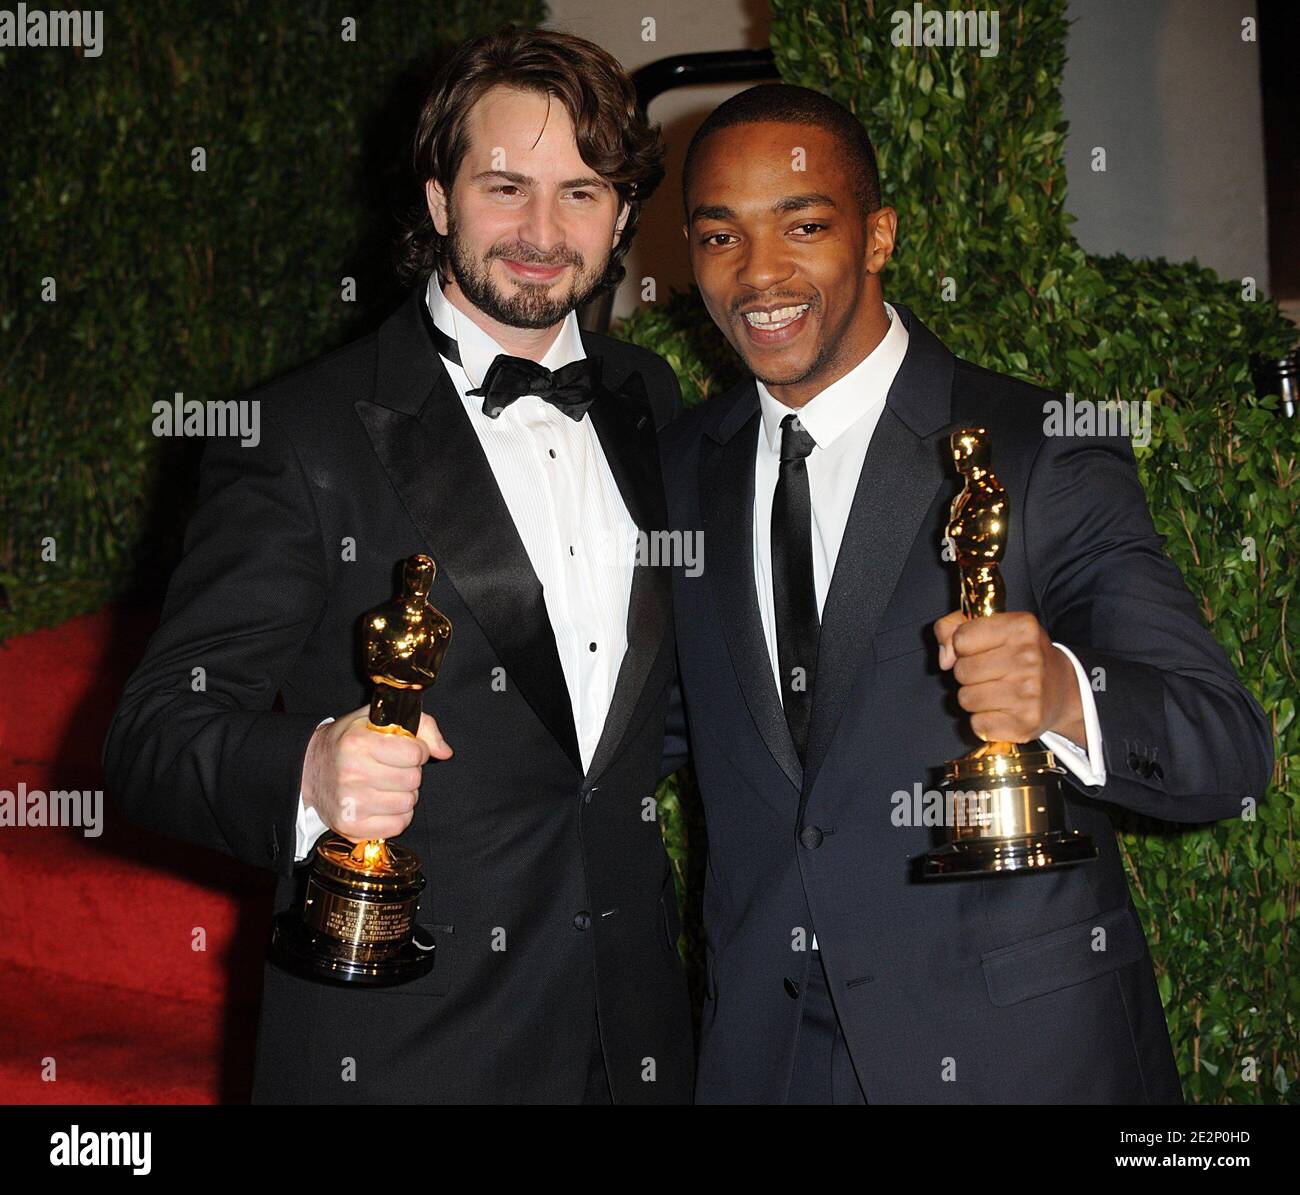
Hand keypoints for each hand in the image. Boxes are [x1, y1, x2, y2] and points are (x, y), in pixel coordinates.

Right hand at [299, 705, 452, 841]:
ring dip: (404, 795)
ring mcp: (350, 803)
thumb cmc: (349, 741)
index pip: (415, 753)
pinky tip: (383, 803)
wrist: (308, 769)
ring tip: (386, 785)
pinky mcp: (350, 827)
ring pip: (408, 804)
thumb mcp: (379, 720)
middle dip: (410, 772)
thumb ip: (421, 726)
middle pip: (413, 780)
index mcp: (358, 742)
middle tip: (393, 768)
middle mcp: (351, 773)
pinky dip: (397, 815)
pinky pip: (398, 826)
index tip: (407, 749)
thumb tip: (445, 752)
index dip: (417, 750)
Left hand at [933, 611, 1084, 744]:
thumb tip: (944, 659)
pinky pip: (977, 724)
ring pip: (965, 698)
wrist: (1064, 690)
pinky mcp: (1025, 723)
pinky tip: (1002, 711)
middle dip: (968, 674)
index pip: (961, 639)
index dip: (963, 647)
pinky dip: (983, 721)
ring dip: (974, 698)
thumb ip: (953, 628)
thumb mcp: (994, 626)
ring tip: (996, 691)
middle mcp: (1029, 658)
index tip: (980, 650)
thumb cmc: (1021, 655)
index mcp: (1021, 627)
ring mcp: (1029, 693)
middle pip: (961, 671)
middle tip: (992, 673)